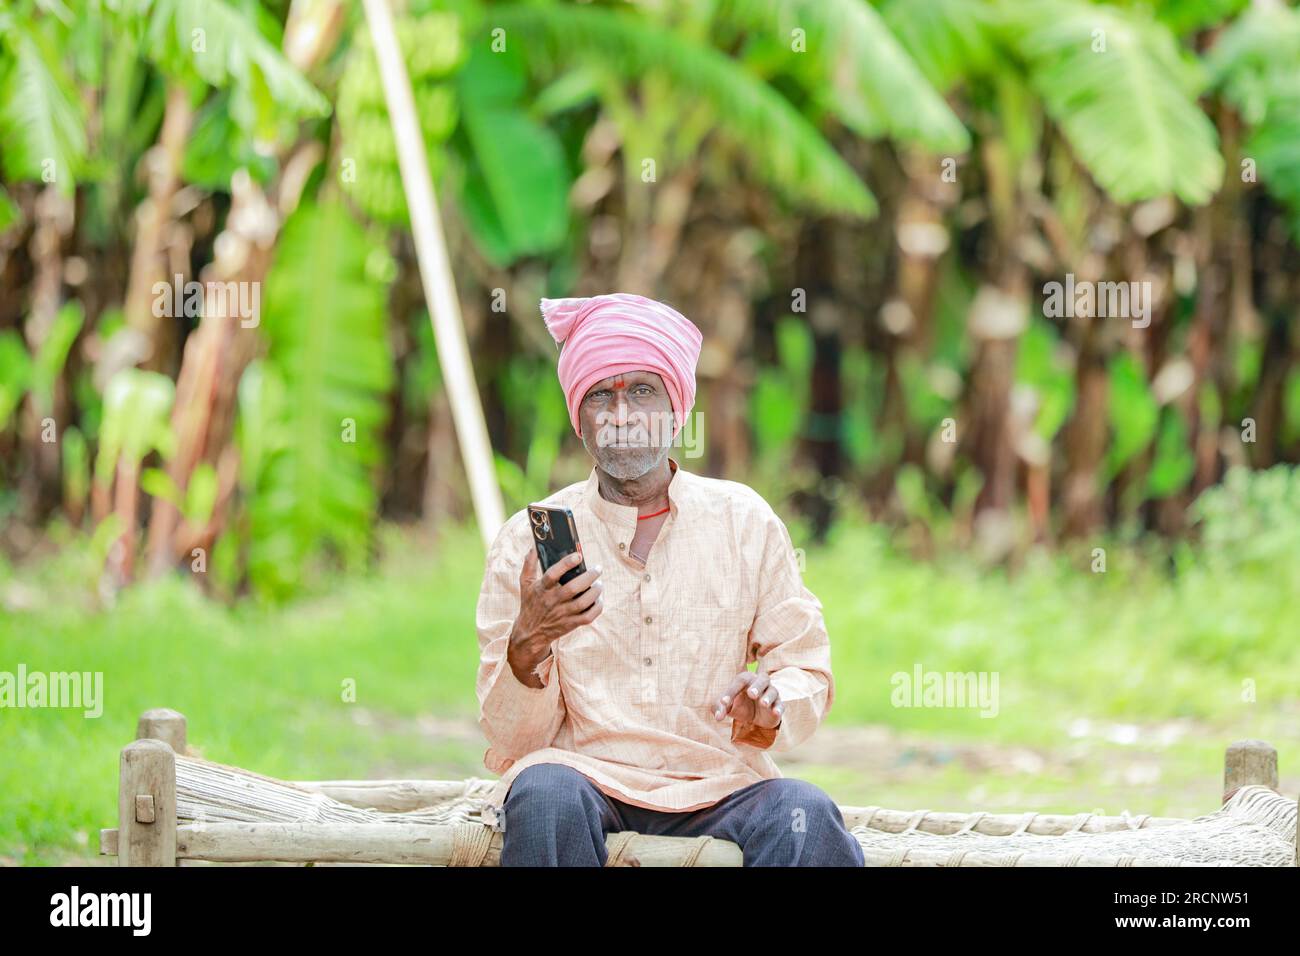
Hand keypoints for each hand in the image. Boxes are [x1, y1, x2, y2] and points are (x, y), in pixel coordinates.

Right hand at [508, 548, 602, 685]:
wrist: (530, 633)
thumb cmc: (530, 603)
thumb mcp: (525, 584)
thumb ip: (529, 564)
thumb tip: (534, 546)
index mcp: (541, 589)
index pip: (552, 574)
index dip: (566, 564)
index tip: (578, 555)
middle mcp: (552, 601)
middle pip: (573, 588)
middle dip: (589, 577)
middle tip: (598, 569)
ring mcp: (562, 614)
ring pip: (583, 602)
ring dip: (595, 592)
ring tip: (600, 583)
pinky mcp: (570, 624)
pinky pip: (588, 617)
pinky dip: (597, 608)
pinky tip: (599, 599)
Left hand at [713, 669, 781, 730]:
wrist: (754, 717)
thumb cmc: (739, 705)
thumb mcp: (726, 706)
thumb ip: (719, 708)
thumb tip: (718, 717)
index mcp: (746, 679)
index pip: (739, 681)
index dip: (731, 691)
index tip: (723, 703)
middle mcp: (760, 683)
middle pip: (762, 679)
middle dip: (757, 686)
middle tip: (751, 694)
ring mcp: (771, 694)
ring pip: (773, 691)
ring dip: (768, 697)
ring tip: (763, 704)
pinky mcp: (778, 706)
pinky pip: (780, 705)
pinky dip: (779, 708)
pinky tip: (775, 712)